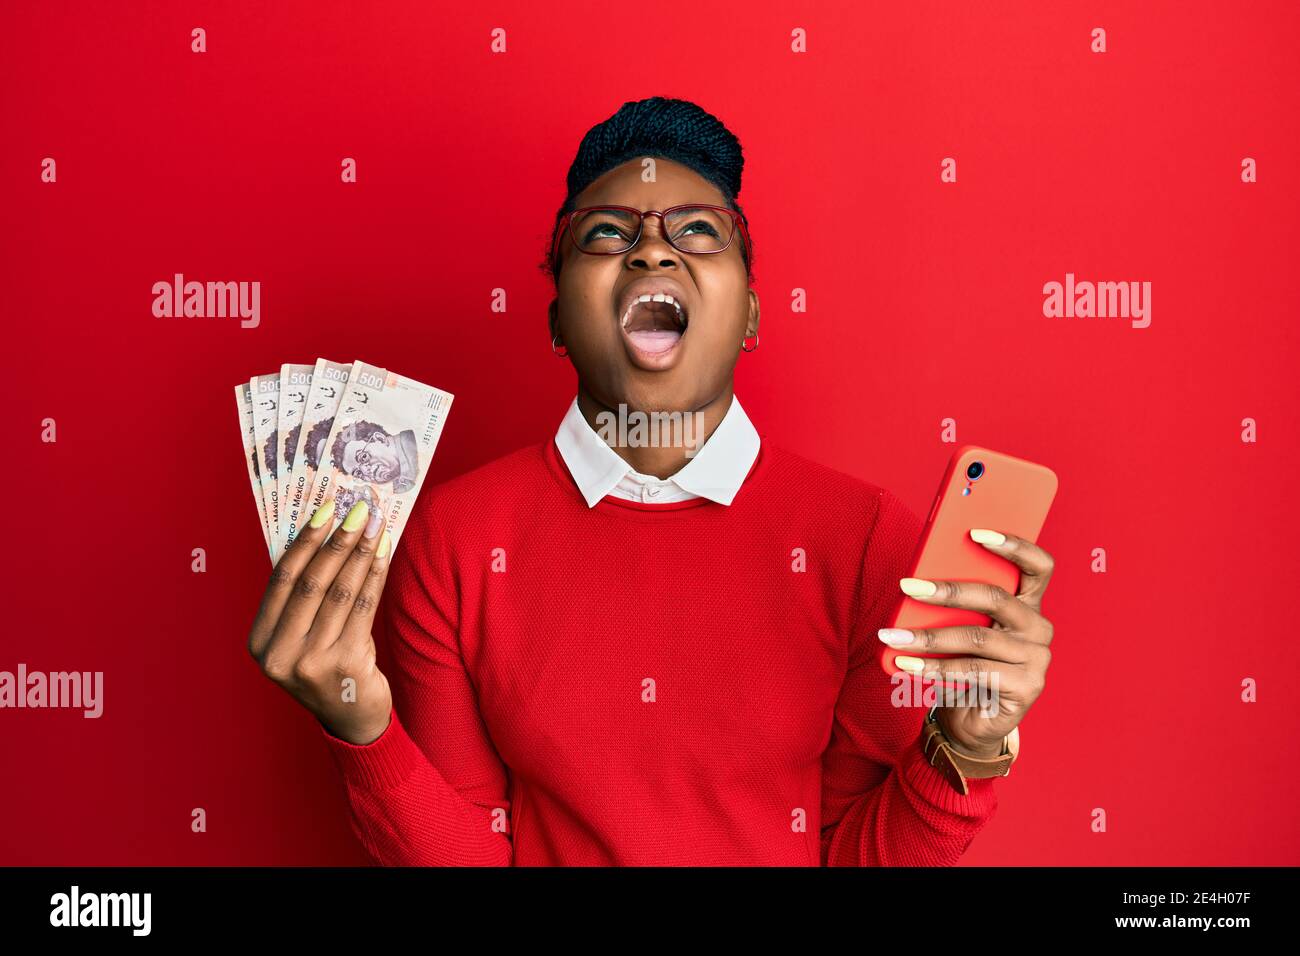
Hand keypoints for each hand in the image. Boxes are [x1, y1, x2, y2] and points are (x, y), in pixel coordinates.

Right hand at [248, 498, 394, 745]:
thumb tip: (326, 532)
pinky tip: (383, 555)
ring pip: (340, 592)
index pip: (281, 579)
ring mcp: (311, 662)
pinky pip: (364, 608)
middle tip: (358, 510)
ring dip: (360, 553)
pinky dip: (375, 576)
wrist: (352, 719)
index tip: (326, 510)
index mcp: (260, 641)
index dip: (304, 541)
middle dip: (338, 541)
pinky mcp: (347, 664)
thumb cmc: (326, 666)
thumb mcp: (300, 636)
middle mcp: (279, 653)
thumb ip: (302, 597)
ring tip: (375, 526)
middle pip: (311, 582)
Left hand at [878, 528, 1054, 758]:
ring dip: (927, 638)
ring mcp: (1038, 659)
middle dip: (947, 591)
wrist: (972, 718)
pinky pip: (972, 671)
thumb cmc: (964, 662)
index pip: (1038, 565)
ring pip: (975, 639)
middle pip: (996, 598)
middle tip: (908, 587)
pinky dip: (933, 668)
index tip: (975, 531)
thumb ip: (956, 604)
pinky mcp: (1027, 687)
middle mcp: (1039, 627)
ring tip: (892, 638)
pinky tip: (906, 664)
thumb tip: (918, 584)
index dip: (1013, 545)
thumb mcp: (962, 627)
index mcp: (1028, 603)